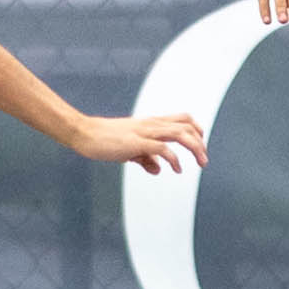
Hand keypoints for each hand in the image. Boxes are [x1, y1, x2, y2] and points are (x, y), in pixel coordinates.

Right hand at [71, 114, 208, 173]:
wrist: (84, 133)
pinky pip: (162, 149)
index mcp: (151, 123)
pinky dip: (174, 159)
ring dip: (195, 148)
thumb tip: (158, 169)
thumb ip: (145, 158)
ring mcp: (144, 132)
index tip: (201, 144)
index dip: (196, 130)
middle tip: (204, 160)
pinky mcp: (136, 143)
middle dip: (200, 142)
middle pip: (187, 126)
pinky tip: (176, 169)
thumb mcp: (130, 149)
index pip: (182, 119)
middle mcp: (151, 124)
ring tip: (200, 163)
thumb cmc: (104, 139)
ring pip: (179, 133)